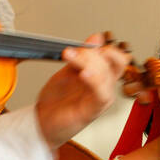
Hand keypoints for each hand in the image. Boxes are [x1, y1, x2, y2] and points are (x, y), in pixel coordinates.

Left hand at [34, 33, 130, 148]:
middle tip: (76, 51)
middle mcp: (105, 87)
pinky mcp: (93, 110)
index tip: (84, 44)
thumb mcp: (69, 71)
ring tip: (70, 57)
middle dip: (97, 52)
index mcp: (101, 76)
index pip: (115, 56)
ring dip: (88, 62)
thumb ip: (83, 56)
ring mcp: (101, 99)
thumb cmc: (57, 101)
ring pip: (107, 75)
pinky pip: (102, 94)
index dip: (103, 47)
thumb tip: (97, 37)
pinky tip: (83, 74)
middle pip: (117, 62)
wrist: (43, 122)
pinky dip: (94, 81)